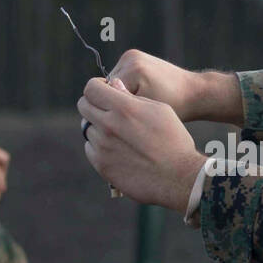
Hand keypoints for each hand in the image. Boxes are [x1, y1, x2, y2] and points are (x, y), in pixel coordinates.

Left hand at [78, 78, 207, 212]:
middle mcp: (109, 125)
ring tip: (121, 136)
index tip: (105, 92)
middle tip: (108, 111)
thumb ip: (132, 97)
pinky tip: (119, 150)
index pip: (91, 89)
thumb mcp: (160, 110)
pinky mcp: (102, 165)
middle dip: (94, 104)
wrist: (178, 177)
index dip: (97, 87)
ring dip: (99, 128)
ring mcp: (103, 147)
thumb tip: (114, 85)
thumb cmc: (174, 140)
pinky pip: (91, 149)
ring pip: (88, 128)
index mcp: (124, 108)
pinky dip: (100, 147)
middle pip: (83, 106)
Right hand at [106, 49, 240, 123]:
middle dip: (113, 102)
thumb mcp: (148, 114)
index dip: (108, 111)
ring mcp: (132, 55)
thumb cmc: (176, 108)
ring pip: (112, 83)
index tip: (116, 124)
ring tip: (134, 107)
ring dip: (120, 96)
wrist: (194, 91)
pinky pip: (120, 77)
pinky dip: (125, 88)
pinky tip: (138, 97)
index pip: (104, 93)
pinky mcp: (135, 56)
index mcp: (134, 71)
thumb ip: (121, 113)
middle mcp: (130, 59)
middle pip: (106, 87)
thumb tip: (88, 118)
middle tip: (123, 117)